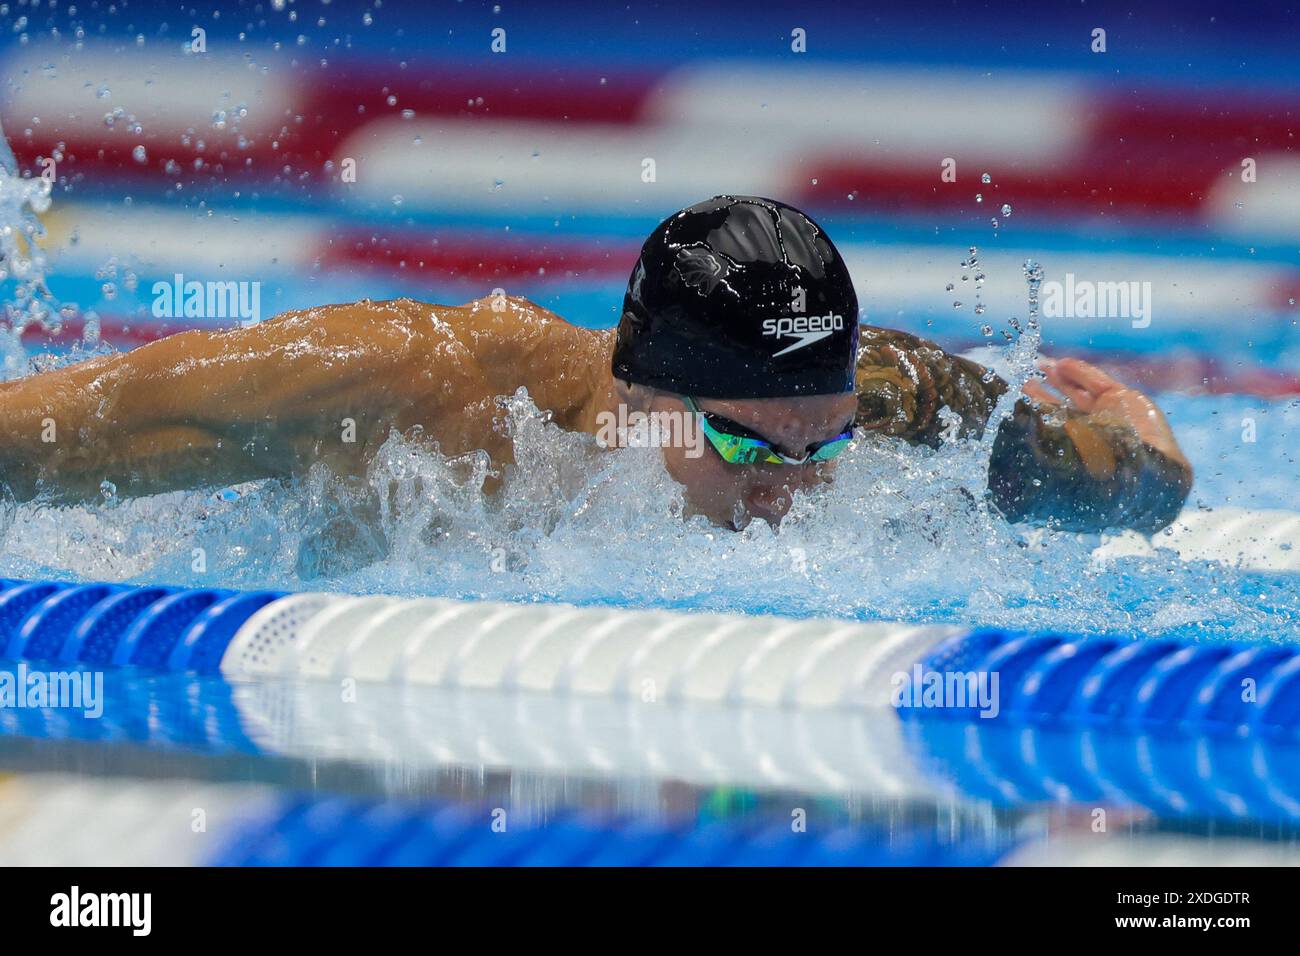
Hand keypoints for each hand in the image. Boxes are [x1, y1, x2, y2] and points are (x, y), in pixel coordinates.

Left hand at [1022, 357, 1190, 471]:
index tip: (1016, 397)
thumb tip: (1012, 428)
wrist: (1146, 469)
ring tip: (1040, 365)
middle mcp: (1089, 430)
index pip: (1049, 424)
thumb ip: (1042, 439)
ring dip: (1059, 377)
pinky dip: (1080, 371)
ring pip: (1078, 390)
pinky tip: (1062, 364)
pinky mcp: (1123, 399)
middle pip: (1061, 406)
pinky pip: (1098, 381)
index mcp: (1074, 446)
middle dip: (1044, 392)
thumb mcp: (1063, 454)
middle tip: (1024, 379)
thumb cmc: (1102, 470)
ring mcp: (1107, 414)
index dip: (1033, 409)